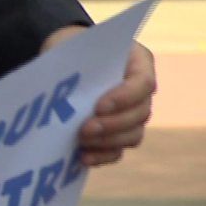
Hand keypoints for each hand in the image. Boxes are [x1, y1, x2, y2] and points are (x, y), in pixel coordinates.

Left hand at [42, 27, 156, 166]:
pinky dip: (103, 156)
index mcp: (138, 62)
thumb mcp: (71, 47)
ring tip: (82, 140)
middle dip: (113, 124)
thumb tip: (62, 91)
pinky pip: (118, 151)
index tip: (98, 107)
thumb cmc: (70, 51)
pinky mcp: (116, 134)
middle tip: (85, 129)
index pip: (143, 83)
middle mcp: (140, 90)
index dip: (124, 98)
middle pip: (141, 113)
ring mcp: (131, 114)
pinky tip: (83, 157)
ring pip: (133, 135)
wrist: (63, 64)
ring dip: (108, 141)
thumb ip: (76, 63)